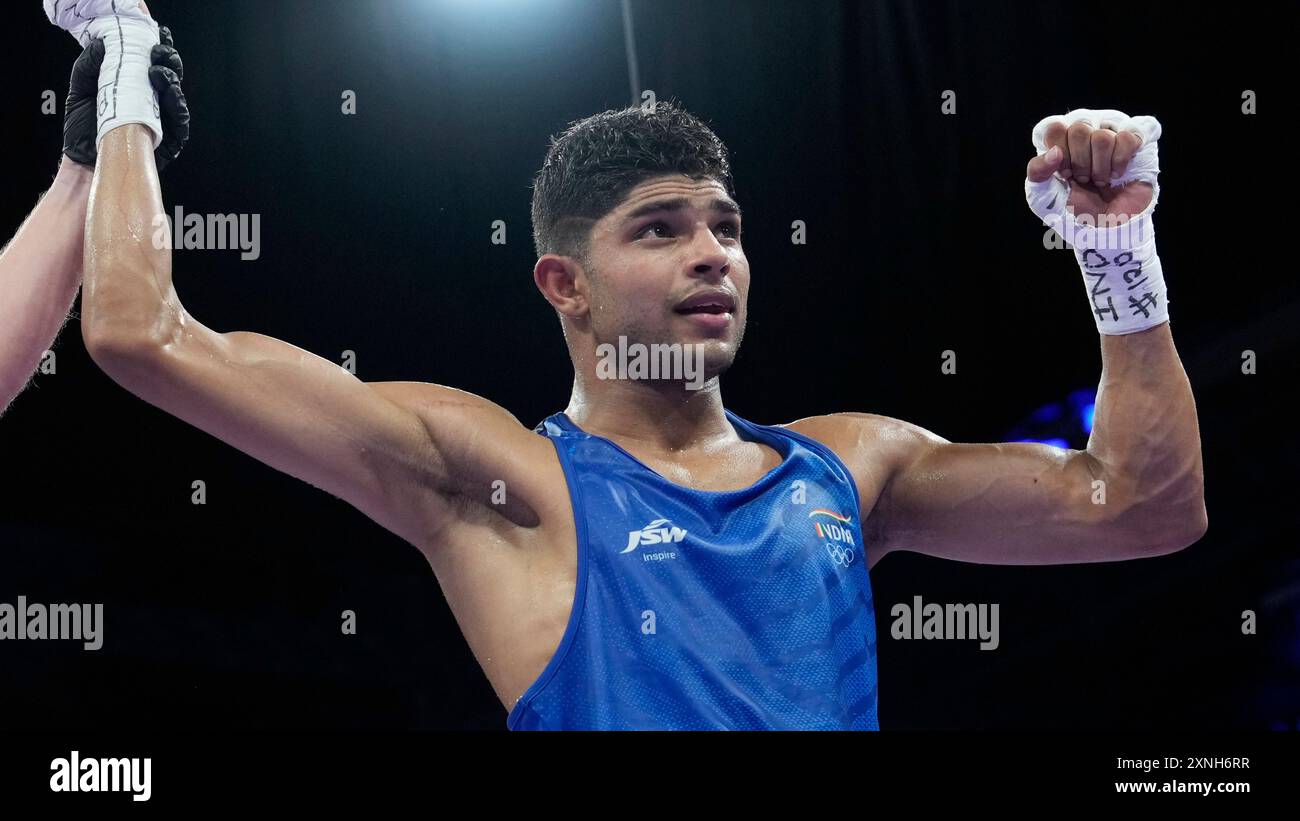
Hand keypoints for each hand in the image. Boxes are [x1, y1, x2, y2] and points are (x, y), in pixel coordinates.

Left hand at [63, 25, 190, 170]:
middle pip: (171, 77)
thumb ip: (89, 67)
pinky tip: (169, 94)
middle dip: (168, 60)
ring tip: (157, 71)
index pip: (153, 65)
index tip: (154, 36)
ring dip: (172, 80)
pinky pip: (180, 123)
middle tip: (156, 52)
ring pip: (177, 96)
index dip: (158, 49)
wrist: (83, 162)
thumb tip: (100, 43)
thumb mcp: (79, 92)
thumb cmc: (82, 130)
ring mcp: (162, 122)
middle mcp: (152, 103)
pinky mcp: (168, 141)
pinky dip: (176, 106)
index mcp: (135, 89)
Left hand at [1026, 119, 1151, 223]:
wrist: (1104, 228)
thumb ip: (1037, 171)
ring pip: (1103, 136)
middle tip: (1084, 179)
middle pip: (1079, 128)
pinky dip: (1120, 162)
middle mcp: (1085, 133)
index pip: (1055, 127)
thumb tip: (1054, 152)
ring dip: (1100, 168)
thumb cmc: (1073, 210)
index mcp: (1061, 140)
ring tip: (1100, 181)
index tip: (1064, 174)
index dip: (1060, 154)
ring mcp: (1111, 134)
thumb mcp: (1043, 195)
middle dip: (1080, 163)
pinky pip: (1128, 137)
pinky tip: (1117, 174)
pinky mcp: (1135, 140)